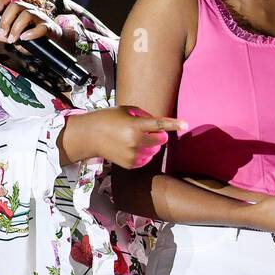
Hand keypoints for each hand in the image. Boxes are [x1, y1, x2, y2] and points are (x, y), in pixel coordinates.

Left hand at [0, 0, 62, 46]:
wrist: (55, 42)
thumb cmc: (35, 37)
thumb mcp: (17, 36)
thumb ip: (5, 34)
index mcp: (22, 9)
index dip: (0, 1)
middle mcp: (31, 10)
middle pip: (16, 6)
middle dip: (6, 20)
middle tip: (3, 33)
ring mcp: (41, 17)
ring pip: (26, 15)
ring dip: (16, 28)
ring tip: (13, 39)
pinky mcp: (49, 28)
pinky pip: (40, 27)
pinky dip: (30, 33)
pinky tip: (24, 38)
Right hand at [59, 105, 185, 168]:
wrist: (89, 136)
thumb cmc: (107, 119)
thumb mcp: (125, 110)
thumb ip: (144, 115)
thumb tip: (158, 126)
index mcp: (134, 126)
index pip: (159, 125)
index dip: (173, 124)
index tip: (185, 124)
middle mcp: (134, 142)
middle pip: (160, 140)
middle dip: (158, 135)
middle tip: (146, 131)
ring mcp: (132, 155)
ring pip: (154, 152)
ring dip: (151, 146)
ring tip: (135, 139)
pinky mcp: (129, 164)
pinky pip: (146, 160)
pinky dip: (143, 154)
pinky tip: (131, 148)